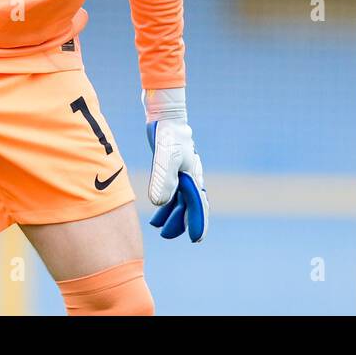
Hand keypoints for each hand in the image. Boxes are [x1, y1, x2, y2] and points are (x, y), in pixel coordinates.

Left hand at [143, 87, 207, 241]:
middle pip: (190, 205)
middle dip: (181, 222)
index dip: (198, 222)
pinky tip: (157, 207)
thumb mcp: (165, 157)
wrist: (166, 114)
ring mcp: (182, 172)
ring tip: (157, 226)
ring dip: (172, 213)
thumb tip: (160, 204)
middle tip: (167, 235)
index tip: (196, 239)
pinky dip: (166, 201)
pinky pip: (172, 190)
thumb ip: (163, 180)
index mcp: (193, 177)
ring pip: (180, 199)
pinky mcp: (172, 167)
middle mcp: (191, 177)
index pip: (198, 205)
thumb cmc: (169, 135)